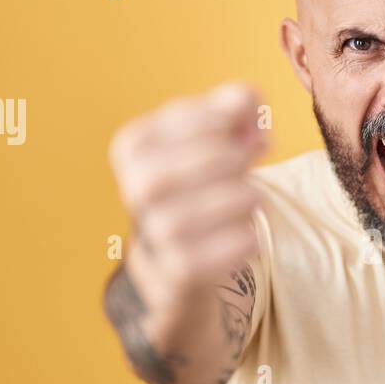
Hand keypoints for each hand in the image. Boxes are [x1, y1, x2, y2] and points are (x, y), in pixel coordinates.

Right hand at [108, 82, 267, 306]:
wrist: (185, 264)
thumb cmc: (208, 187)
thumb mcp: (219, 139)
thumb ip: (236, 108)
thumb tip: (250, 105)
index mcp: (134, 148)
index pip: (171, 122)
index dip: (219, 117)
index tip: (250, 125)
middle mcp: (132, 193)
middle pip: (167, 174)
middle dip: (224, 160)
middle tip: (251, 159)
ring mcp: (150, 238)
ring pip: (183, 221)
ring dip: (234, 200)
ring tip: (251, 197)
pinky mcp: (174, 279)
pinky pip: (203, 261)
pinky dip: (239, 242)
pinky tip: (249, 233)